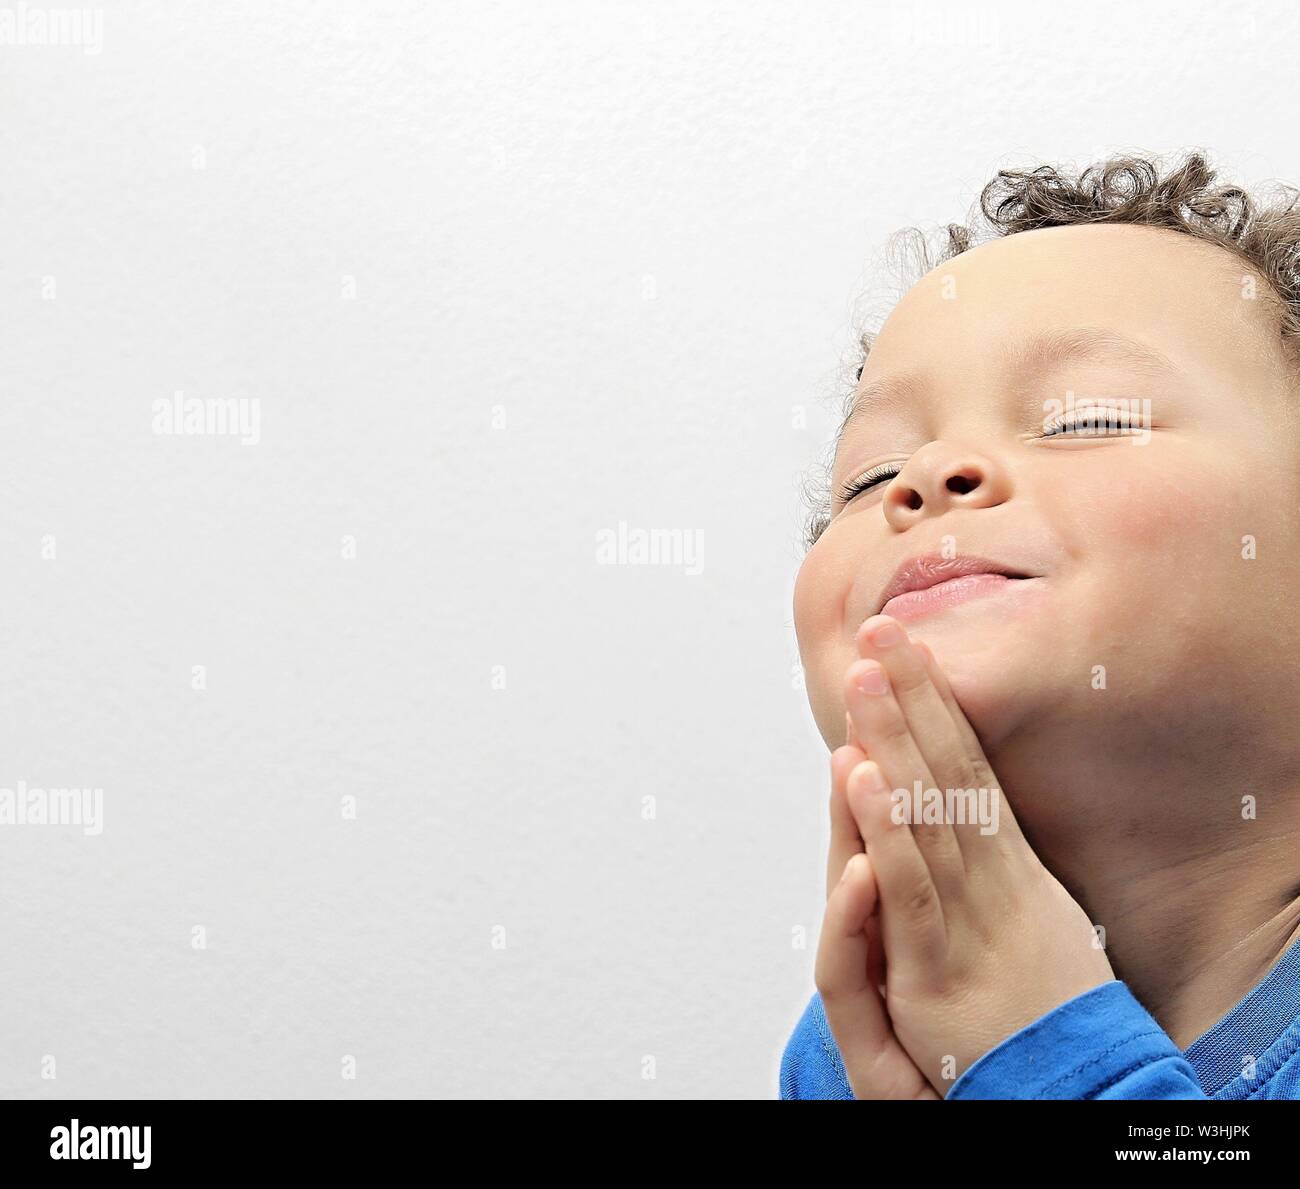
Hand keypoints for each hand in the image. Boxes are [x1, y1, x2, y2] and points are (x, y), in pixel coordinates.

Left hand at [838, 614, 1114, 1094]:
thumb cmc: (1031, 1005)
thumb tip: (945, 801)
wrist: (1067, 1094)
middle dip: (909, 696)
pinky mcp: (935, 967)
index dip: (933, 701)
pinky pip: (908, 889)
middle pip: (945, 770)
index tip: (906, 643)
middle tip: (881, 628)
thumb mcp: (1015, 919)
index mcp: (1004, 862)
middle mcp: (987, 877)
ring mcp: (963, 917)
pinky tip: (862, 776)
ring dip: (892, 740)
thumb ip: (970, 862)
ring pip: (923, 813)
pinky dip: (885, 830)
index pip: (964, 763)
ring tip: (865, 673)